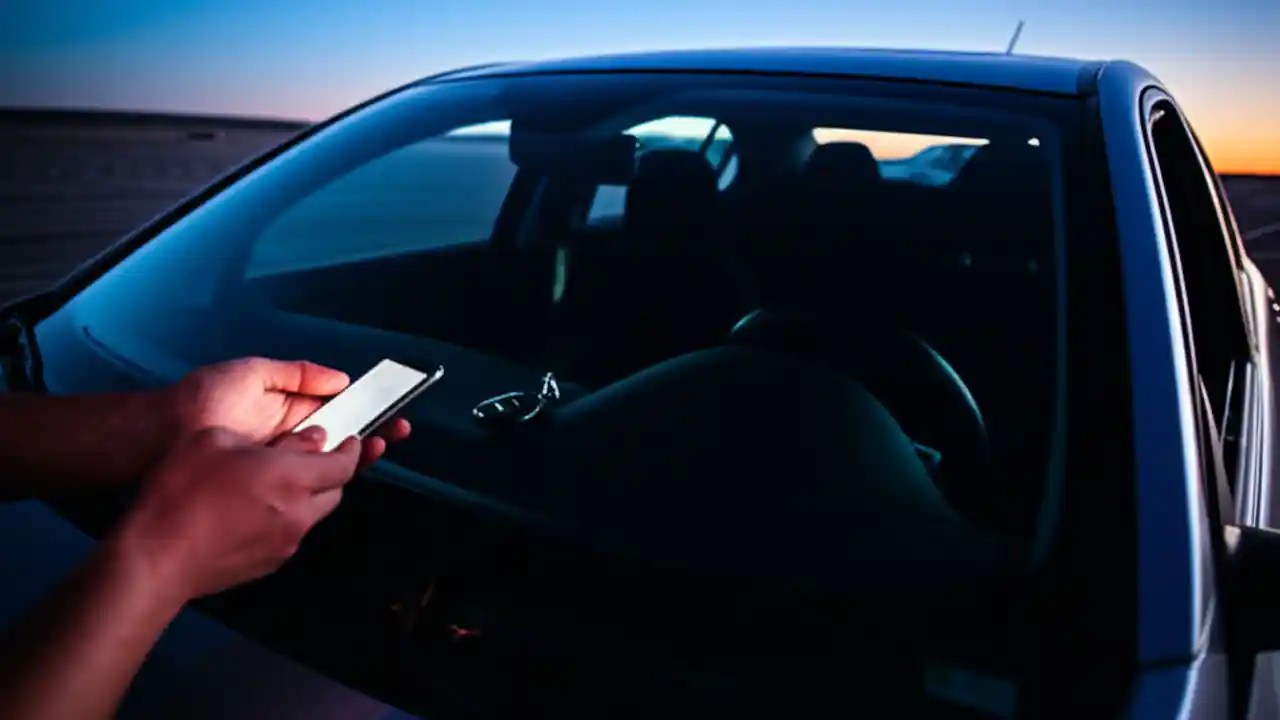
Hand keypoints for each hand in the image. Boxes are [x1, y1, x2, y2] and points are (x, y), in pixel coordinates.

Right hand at [112, 426, 359, 599]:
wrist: (158, 558)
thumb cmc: (182, 491)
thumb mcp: (217, 440)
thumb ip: (274, 439)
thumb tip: (310, 441)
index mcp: (293, 478)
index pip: (344, 465)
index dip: (351, 450)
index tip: (351, 440)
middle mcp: (300, 513)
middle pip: (336, 491)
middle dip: (331, 473)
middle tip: (315, 458)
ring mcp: (287, 543)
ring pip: (314, 514)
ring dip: (309, 496)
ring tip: (281, 484)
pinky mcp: (270, 564)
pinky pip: (291, 534)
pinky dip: (287, 518)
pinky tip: (258, 511)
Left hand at [166, 357, 410, 465]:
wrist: (159, 438)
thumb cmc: (203, 400)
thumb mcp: (252, 374)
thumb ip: (296, 374)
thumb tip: (342, 379)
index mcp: (285, 410)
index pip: (335, 410)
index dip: (363, 407)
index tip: (390, 405)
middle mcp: (287, 439)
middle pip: (340, 438)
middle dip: (371, 432)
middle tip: (399, 430)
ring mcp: (279, 465)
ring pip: (330, 461)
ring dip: (361, 453)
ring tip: (383, 444)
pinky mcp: (268, 488)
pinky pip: (308, 484)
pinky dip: (335, 475)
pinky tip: (353, 465)